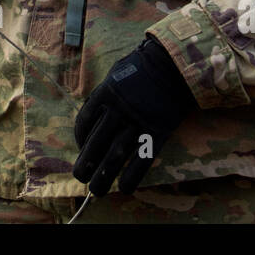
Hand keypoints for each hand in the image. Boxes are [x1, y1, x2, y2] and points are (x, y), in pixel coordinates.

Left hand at [72, 37, 196, 194]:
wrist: (175, 63)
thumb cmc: (142, 65)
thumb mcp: (116, 72)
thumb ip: (104, 93)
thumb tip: (91, 113)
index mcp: (106, 92)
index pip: (85, 120)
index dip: (80, 137)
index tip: (80, 147)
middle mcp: (120, 109)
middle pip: (97, 141)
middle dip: (86, 162)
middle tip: (80, 178)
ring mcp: (139, 121)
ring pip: (117, 154)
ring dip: (105, 174)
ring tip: (96, 191)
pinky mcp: (158, 130)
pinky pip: (144, 157)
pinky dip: (133, 175)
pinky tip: (124, 188)